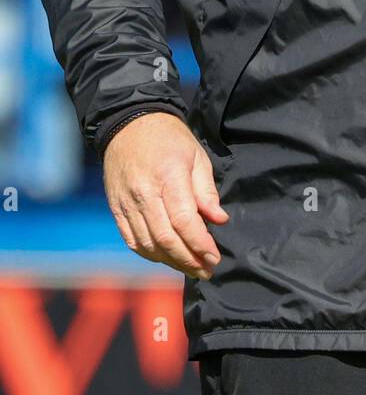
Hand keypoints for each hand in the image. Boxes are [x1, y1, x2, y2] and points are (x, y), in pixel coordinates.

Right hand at [103, 113, 228, 280]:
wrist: (129, 124)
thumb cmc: (169, 139)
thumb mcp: (196, 155)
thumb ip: (206, 190)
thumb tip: (219, 220)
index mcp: (168, 176)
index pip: (184, 220)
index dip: (200, 243)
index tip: (214, 257)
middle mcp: (144, 193)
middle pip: (166, 238)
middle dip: (189, 259)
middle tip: (207, 270)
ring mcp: (126, 203)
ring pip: (148, 244)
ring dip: (171, 262)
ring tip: (190, 268)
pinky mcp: (116, 209)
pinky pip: (132, 240)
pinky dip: (150, 254)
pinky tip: (166, 258)